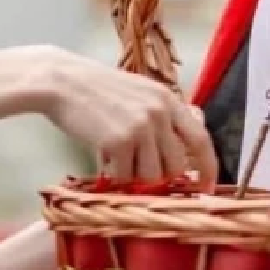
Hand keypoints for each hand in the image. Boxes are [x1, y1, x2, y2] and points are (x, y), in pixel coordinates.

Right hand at [44, 49, 216, 185]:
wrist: (61, 81)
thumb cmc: (95, 90)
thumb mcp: (138, 94)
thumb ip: (160, 117)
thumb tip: (177, 156)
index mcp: (167, 99)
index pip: (201, 139)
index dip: (208, 168)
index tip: (206, 188)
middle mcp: (159, 113)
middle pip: (176, 166)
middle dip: (160, 177)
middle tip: (140, 173)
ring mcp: (140, 127)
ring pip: (152, 176)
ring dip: (135, 177)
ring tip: (117, 160)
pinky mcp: (119, 142)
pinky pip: (125, 176)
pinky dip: (114, 175)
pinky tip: (102, 157)